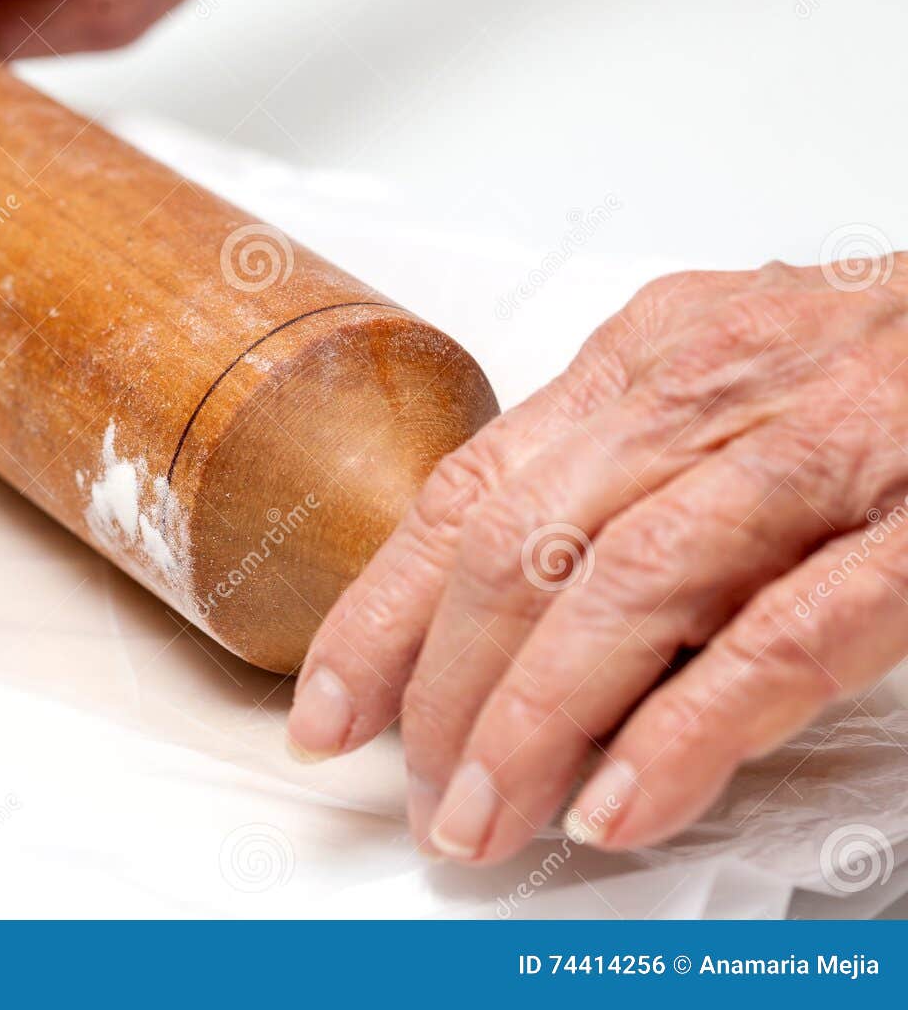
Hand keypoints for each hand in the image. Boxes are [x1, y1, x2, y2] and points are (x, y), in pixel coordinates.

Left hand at [288, 258, 907, 861]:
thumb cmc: (878, 365)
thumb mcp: (717, 391)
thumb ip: (615, 481)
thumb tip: (499, 622)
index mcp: (644, 361)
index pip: (466, 494)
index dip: (379, 613)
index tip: (327, 707)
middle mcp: (706, 390)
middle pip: (520, 550)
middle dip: (444, 691)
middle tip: (424, 793)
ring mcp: (815, 454)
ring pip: (621, 590)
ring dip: (533, 723)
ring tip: (487, 819)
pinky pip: (778, 638)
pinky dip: (687, 729)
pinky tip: (623, 803)